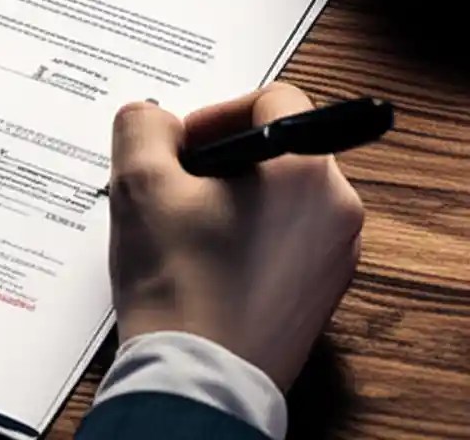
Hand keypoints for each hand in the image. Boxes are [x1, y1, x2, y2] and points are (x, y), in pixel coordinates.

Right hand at [108, 83, 363, 389]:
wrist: (199, 377)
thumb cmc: (178, 284)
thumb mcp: (139, 184)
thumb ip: (142, 126)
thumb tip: (152, 119)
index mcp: (305, 171)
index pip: (273, 98)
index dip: (217, 112)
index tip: (182, 145)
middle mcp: (336, 210)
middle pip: (278, 149)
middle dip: (221, 160)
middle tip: (174, 187)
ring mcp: (334, 255)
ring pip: (281, 197)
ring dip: (231, 199)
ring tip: (183, 229)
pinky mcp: (320, 291)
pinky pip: (285, 241)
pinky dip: (246, 238)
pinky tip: (202, 263)